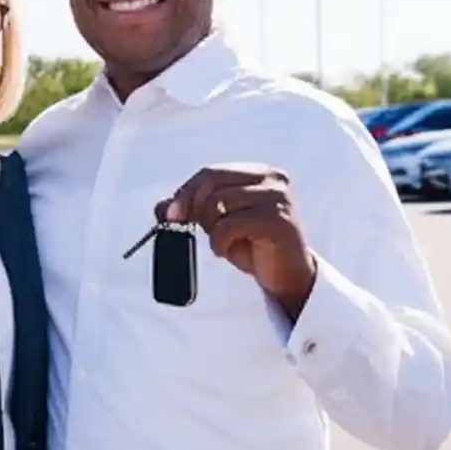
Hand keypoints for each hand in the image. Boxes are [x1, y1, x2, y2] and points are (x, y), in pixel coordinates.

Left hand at [159, 164, 316, 318]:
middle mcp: (272, 178)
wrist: (288, 277)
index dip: (185, 191)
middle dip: (192, 205)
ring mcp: (277, 198)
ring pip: (217, 203)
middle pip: (211, 180)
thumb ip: (194, 210)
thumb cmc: (254, 247)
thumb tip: (162, 206)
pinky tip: (229, 251)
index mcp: (259, 173)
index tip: (171, 213)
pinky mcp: (278, 221)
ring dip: (211, 229)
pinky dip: (220, 242)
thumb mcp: (220, 223)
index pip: (211, 172)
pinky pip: (228, 225)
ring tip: (223, 243)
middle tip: (188, 226)